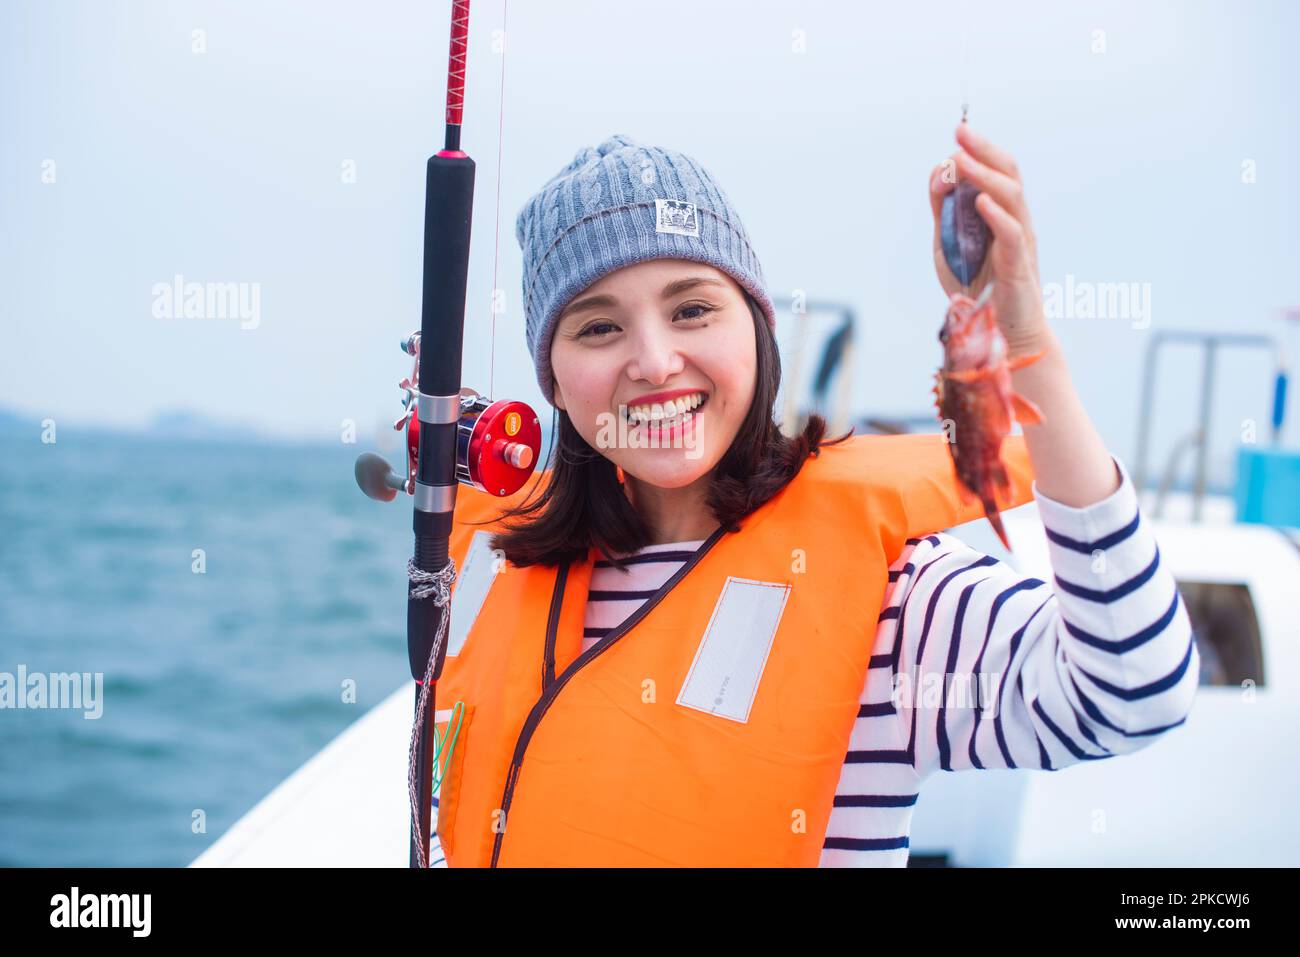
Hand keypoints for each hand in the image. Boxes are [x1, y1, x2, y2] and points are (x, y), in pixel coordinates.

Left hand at [929, 123, 1049, 358]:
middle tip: (961, 131)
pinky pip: (1012, 233)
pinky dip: (996, 215)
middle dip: (983, 150)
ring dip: (985, 175)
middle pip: (1008, 173)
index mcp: (1001, 213)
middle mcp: (1016, 220)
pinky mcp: (1019, 265)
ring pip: (1011, 196)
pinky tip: (980, 202)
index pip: (994, 172)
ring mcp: (1021, 240)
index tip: (953, 142)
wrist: (1004, 332)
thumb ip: (945, 213)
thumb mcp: (950, 245)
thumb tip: (938, 178)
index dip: (975, 153)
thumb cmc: (978, 288)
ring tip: (962, 160)